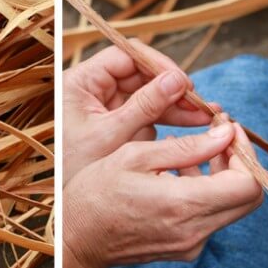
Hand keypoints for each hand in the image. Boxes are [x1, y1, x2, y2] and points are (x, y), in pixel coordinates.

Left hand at [62, 41, 219, 184]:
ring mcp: (108, 108)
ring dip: (175, 106)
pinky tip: (192, 128)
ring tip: (204, 116)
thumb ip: (144, 106)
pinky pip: (147, 116)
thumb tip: (177, 80)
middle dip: (173, 89)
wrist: (63, 211)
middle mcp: (94, 90)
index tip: (183, 82)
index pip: (126, 56)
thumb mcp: (110, 135)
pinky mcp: (119, 126)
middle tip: (200, 103)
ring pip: (148, 96)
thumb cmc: (74, 170)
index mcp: (81, 82)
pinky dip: (168, 121)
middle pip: (141, 75)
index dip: (158, 64)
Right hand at [62, 121, 263, 267]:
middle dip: (240, 162)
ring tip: (191, 150)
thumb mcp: (137, 156)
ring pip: (231, 206)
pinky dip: (205, 190)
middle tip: (219, 137)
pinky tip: (177, 172)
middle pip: (248, 197)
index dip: (246, 153)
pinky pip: (211, 216)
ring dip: (222, 174)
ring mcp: (192, 243)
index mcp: (185, 205)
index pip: (249, 184)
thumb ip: (188, 146)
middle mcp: (195, 230)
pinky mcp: (186, 248)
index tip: (229, 131)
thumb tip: (226, 133)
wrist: (77, 241)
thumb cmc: (97, 195)